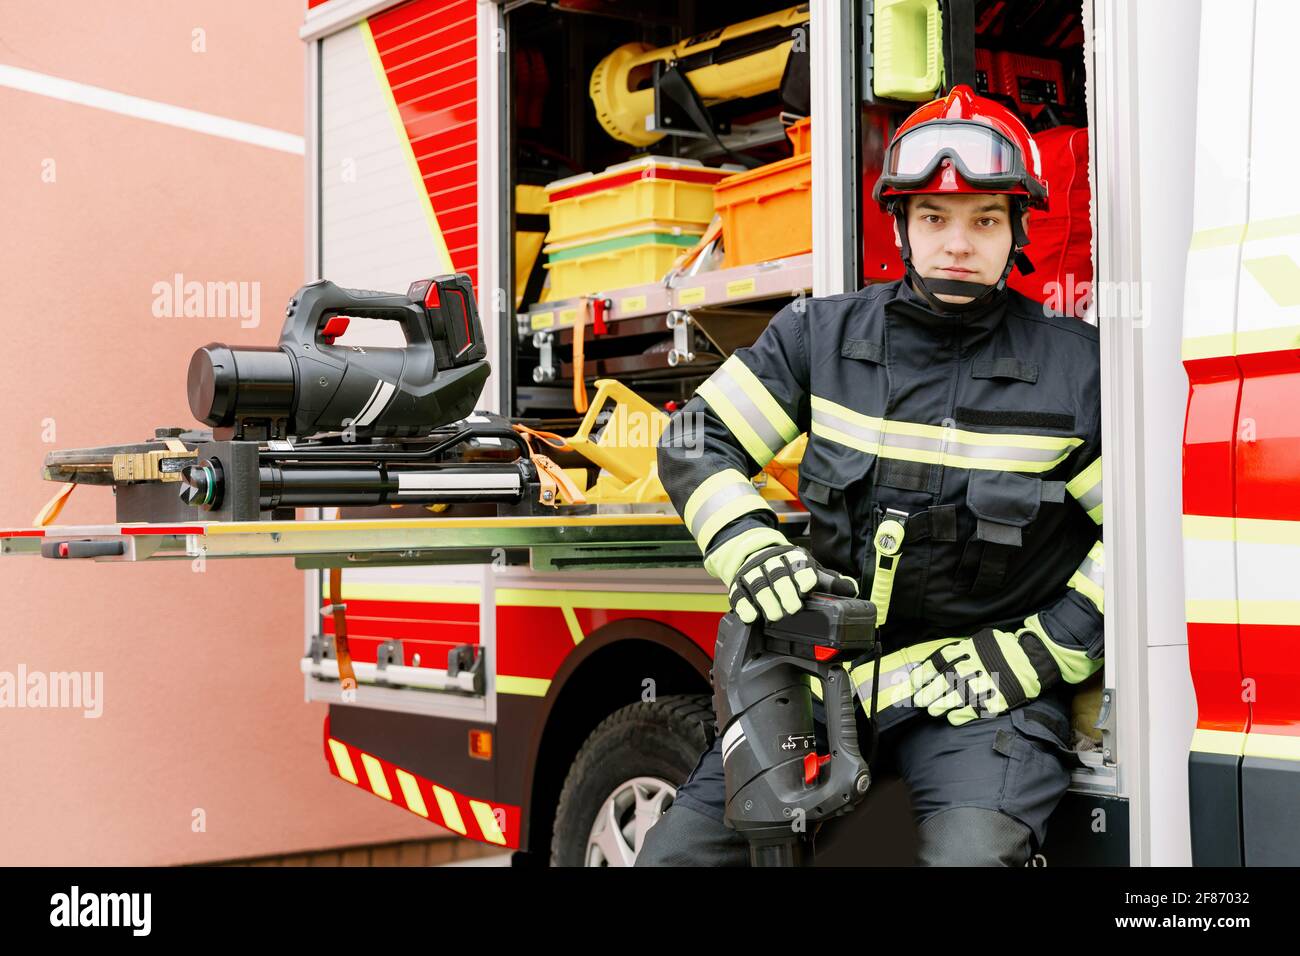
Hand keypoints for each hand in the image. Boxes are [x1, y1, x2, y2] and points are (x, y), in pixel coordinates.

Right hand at [727, 541, 857, 624]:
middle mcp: (771, 561)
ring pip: (758, 584)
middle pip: (777, 574)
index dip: (802, 574)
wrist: (756, 553)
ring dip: (766, 601)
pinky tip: (752, 616)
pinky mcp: (739, 583)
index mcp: (792, 557)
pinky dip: (744, 606)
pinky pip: (739, 594)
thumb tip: (850, 589)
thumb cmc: (789, 568)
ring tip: (774, 616)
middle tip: (792, 609)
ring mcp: (753, 572)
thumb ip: (829, 582)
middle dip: (784, 591)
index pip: (797, 563)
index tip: (807, 587)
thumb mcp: (810, 570)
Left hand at [908, 628, 1044, 724]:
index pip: (935, 663)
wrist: (1031, 658)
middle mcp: (970, 668)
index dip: (922, 675)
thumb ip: (960, 652)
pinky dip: (960, 715)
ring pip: (954, 698)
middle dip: (927, 693)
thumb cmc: (1002, 649)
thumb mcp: (977, 642)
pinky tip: (952, 718)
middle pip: (941, 682)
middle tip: (918, 701)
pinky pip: (973, 710)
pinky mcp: (994, 699)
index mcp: (965, 652)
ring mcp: (982, 684)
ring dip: (940, 705)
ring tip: (931, 710)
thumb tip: (939, 665)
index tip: (914, 682)